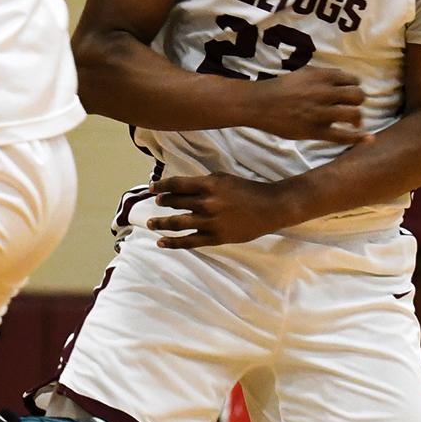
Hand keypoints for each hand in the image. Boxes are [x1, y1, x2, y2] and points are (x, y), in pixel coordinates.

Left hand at [150, 173, 288, 248]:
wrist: (269, 208)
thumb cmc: (247, 190)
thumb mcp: (224, 179)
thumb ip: (203, 183)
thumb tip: (181, 187)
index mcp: (209, 185)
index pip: (177, 184)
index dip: (162, 186)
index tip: (152, 188)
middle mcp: (207, 203)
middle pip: (175, 203)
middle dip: (162, 203)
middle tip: (155, 203)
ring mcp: (210, 222)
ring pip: (178, 223)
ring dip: (161, 223)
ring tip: (151, 223)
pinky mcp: (215, 238)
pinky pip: (189, 241)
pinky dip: (173, 242)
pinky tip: (161, 242)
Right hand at [253, 67, 370, 142]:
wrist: (260, 104)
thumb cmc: (281, 88)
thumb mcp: (303, 73)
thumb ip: (323, 75)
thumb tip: (342, 79)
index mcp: (322, 77)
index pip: (352, 80)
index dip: (355, 86)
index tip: (351, 92)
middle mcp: (324, 93)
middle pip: (357, 96)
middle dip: (359, 101)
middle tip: (353, 106)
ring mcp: (321, 113)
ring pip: (354, 114)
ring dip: (358, 118)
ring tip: (355, 121)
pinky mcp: (316, 131)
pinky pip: (343, 136)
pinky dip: (359, 138)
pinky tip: (369, 139)